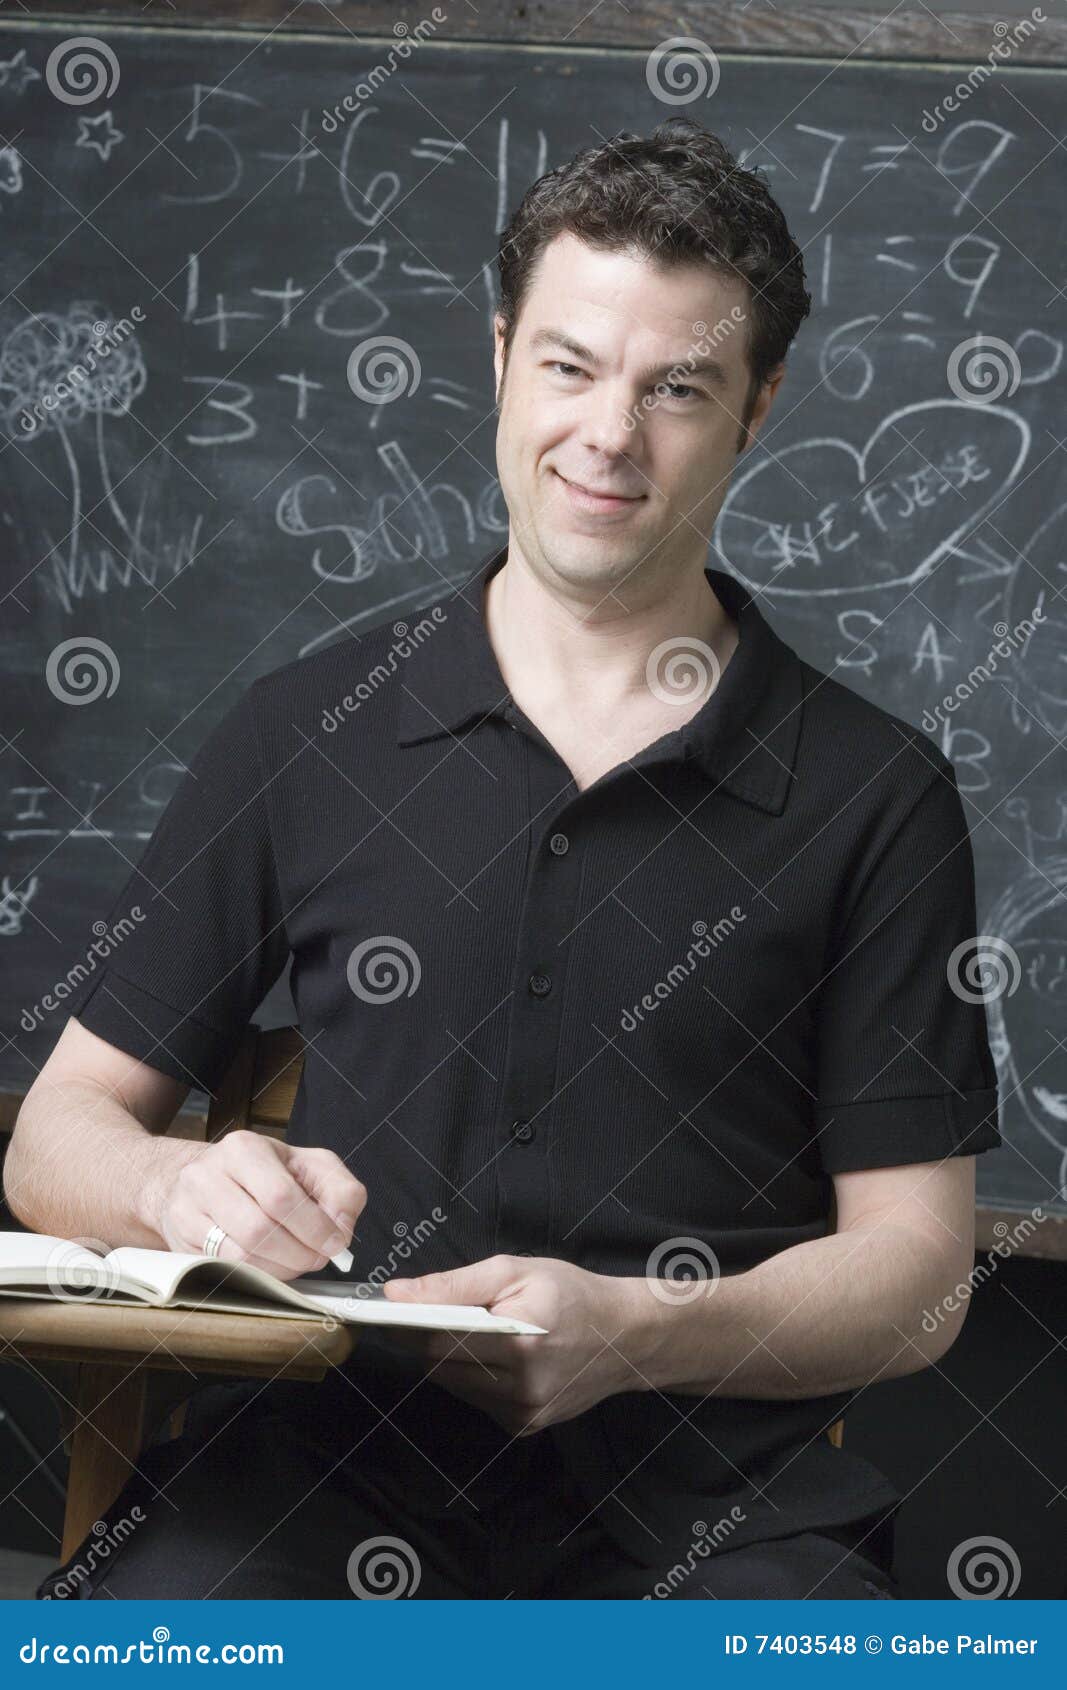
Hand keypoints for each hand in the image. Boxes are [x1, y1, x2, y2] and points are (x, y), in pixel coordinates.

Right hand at [151, 1129, 366, 1280]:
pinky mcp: (180, 1242)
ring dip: (280, 1269)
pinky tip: (272, 1265)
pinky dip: (258, 1275)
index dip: (314, 1227)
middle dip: (299, 1253)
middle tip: (318, 1257)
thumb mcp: (310, 1166)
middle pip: (259, 1230)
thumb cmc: (265, 1173)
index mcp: (243, 1149)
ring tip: (297, 1261)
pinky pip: (224, 1270)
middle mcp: (207, 1176)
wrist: (203, 1178)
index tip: (336, 1243)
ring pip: (240, 1256)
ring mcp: (187, 1211)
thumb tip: (342, 1228)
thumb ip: (340, 1190)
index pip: (281, 1196)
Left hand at [381, 1254, 645, 1435]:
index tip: (389, 1310)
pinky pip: (476, 1401)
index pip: (438, 1340)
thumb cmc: (571, 1294)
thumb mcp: (515, 1271)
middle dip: (429, 1340)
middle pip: (440, 1367)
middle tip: (435, 1313)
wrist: (625, 1337)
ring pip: (454, 1387)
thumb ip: (453, 1284)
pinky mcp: (525, 1427)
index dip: (408, 1325)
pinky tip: (495, 1358)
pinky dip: (472, 1379)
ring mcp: (523, 1413)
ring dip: (450, 1360)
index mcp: (519, 1341)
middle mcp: (521, 1386)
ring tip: (475, 1332)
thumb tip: (397, 1294)